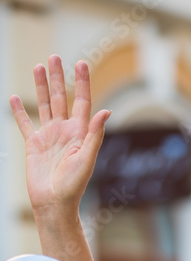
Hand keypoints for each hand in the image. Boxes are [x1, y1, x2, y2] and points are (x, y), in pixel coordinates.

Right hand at [9, 55, 109, 212]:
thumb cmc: (73, 186)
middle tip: (55, 57)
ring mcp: (48, 137)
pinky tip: (14, 98)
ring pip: (44, 105)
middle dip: (58, 77)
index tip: (80, 63)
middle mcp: (64, 132)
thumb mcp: (86, 158)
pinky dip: (19, 112)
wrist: (54, 203)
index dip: (81, 82)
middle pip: (61, 98)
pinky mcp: (33, 145)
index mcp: (80, 133)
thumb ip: (95, 134)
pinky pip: (25, 124)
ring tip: (38, 66)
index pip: (82, 102)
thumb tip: (106, 111)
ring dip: (41, 86)